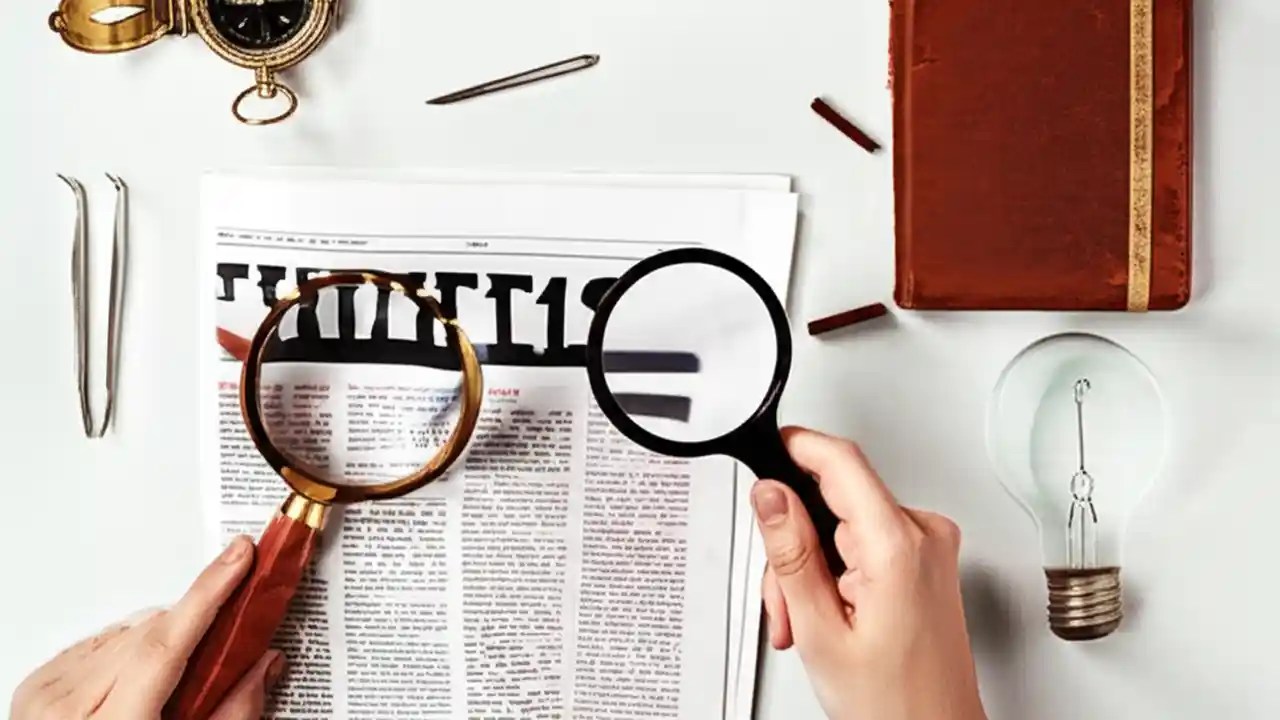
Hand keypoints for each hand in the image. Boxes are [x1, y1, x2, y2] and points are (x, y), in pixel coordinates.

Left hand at [10, 535, 282, 719]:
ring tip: (172, 684)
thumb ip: (233, 713)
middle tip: (233, 635)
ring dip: (159, 643)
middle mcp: (65, 709)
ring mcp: (43, 696)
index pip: (164, 645)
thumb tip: (266, 662)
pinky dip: (126, 653)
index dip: (207, 595)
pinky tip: (137, 682)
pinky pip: (98, 645)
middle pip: (150, 636)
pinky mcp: (35, 685)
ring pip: (126, 634)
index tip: (237, 558)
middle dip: (194, 629)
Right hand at [754, 427, 986, 719]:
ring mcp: (931, 548)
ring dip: (813, 569)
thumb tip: (771, 495)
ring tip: (807, 623)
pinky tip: (831, 615)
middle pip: (835, 500)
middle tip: (784, 600)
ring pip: (845, 525)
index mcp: (897, 545)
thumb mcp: (820, 629)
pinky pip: (868, 543)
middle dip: (795, 546)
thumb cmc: (894, 702)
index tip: (767, 447)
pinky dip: (839, 574)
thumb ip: (791, 554)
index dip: (797, 447)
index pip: (841, 461)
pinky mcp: (928, 561)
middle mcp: (924, 535)